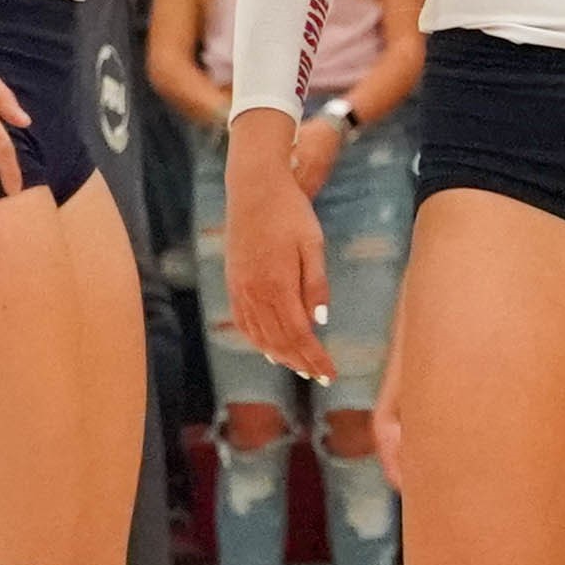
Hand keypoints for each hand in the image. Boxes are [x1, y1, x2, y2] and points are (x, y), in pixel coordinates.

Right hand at [223, 111, 335, 384]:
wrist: (254, 188)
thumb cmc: (290, 212)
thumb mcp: (312, 244)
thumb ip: (316, 284)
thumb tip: (321, 321)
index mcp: (277, 284)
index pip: (299, 334)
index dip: (314, 357)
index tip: (331, 372)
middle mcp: (255, 292)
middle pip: (279, 340)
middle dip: (301, 362)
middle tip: (320, 376)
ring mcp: (240, 289)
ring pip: (259, 336)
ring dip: (280, 356)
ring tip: (299, 368)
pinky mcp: (233, 283)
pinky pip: (243, 323)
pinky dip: (257, 341)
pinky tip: (269, 350)